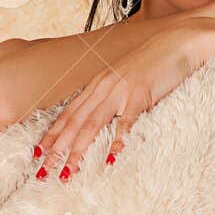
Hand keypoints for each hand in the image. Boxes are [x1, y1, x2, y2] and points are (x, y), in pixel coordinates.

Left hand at [33, 24, 209, 179]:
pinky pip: (126, 122)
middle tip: (43, 172)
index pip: (68, 113)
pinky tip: (111, 158)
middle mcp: (103, 87)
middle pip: (73, 123)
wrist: (177, 43)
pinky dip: (117, 140)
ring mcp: (120, 90)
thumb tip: (101, 117)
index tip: (37, 154)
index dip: (51, 134)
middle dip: (56, 149)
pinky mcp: (140, 94)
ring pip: (91, 124)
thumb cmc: (154, 63)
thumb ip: (111, 96)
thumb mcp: (124, 79)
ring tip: (68, 171)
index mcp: (97, 84)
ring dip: (77, 150)